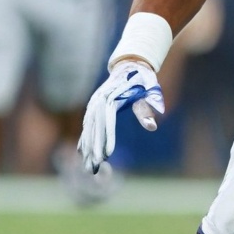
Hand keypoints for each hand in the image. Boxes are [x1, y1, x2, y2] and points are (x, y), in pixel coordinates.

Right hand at [78, 58, 164, 173]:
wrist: (130, 66)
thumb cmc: (142, 81)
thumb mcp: (149, 93)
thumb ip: (147, 110)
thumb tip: (152, 126)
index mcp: (112, 97)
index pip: (107, 121)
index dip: (107, 138)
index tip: (107, 155)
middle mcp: (99, 100)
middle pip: (94, 127)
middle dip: (93, 148)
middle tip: (95, 167)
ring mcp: (94, 103)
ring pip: (88, 128)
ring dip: (87, 148)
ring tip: (87, 166)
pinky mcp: (93, 106)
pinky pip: (87, 125)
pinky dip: (84, 139)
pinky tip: (81, 153)